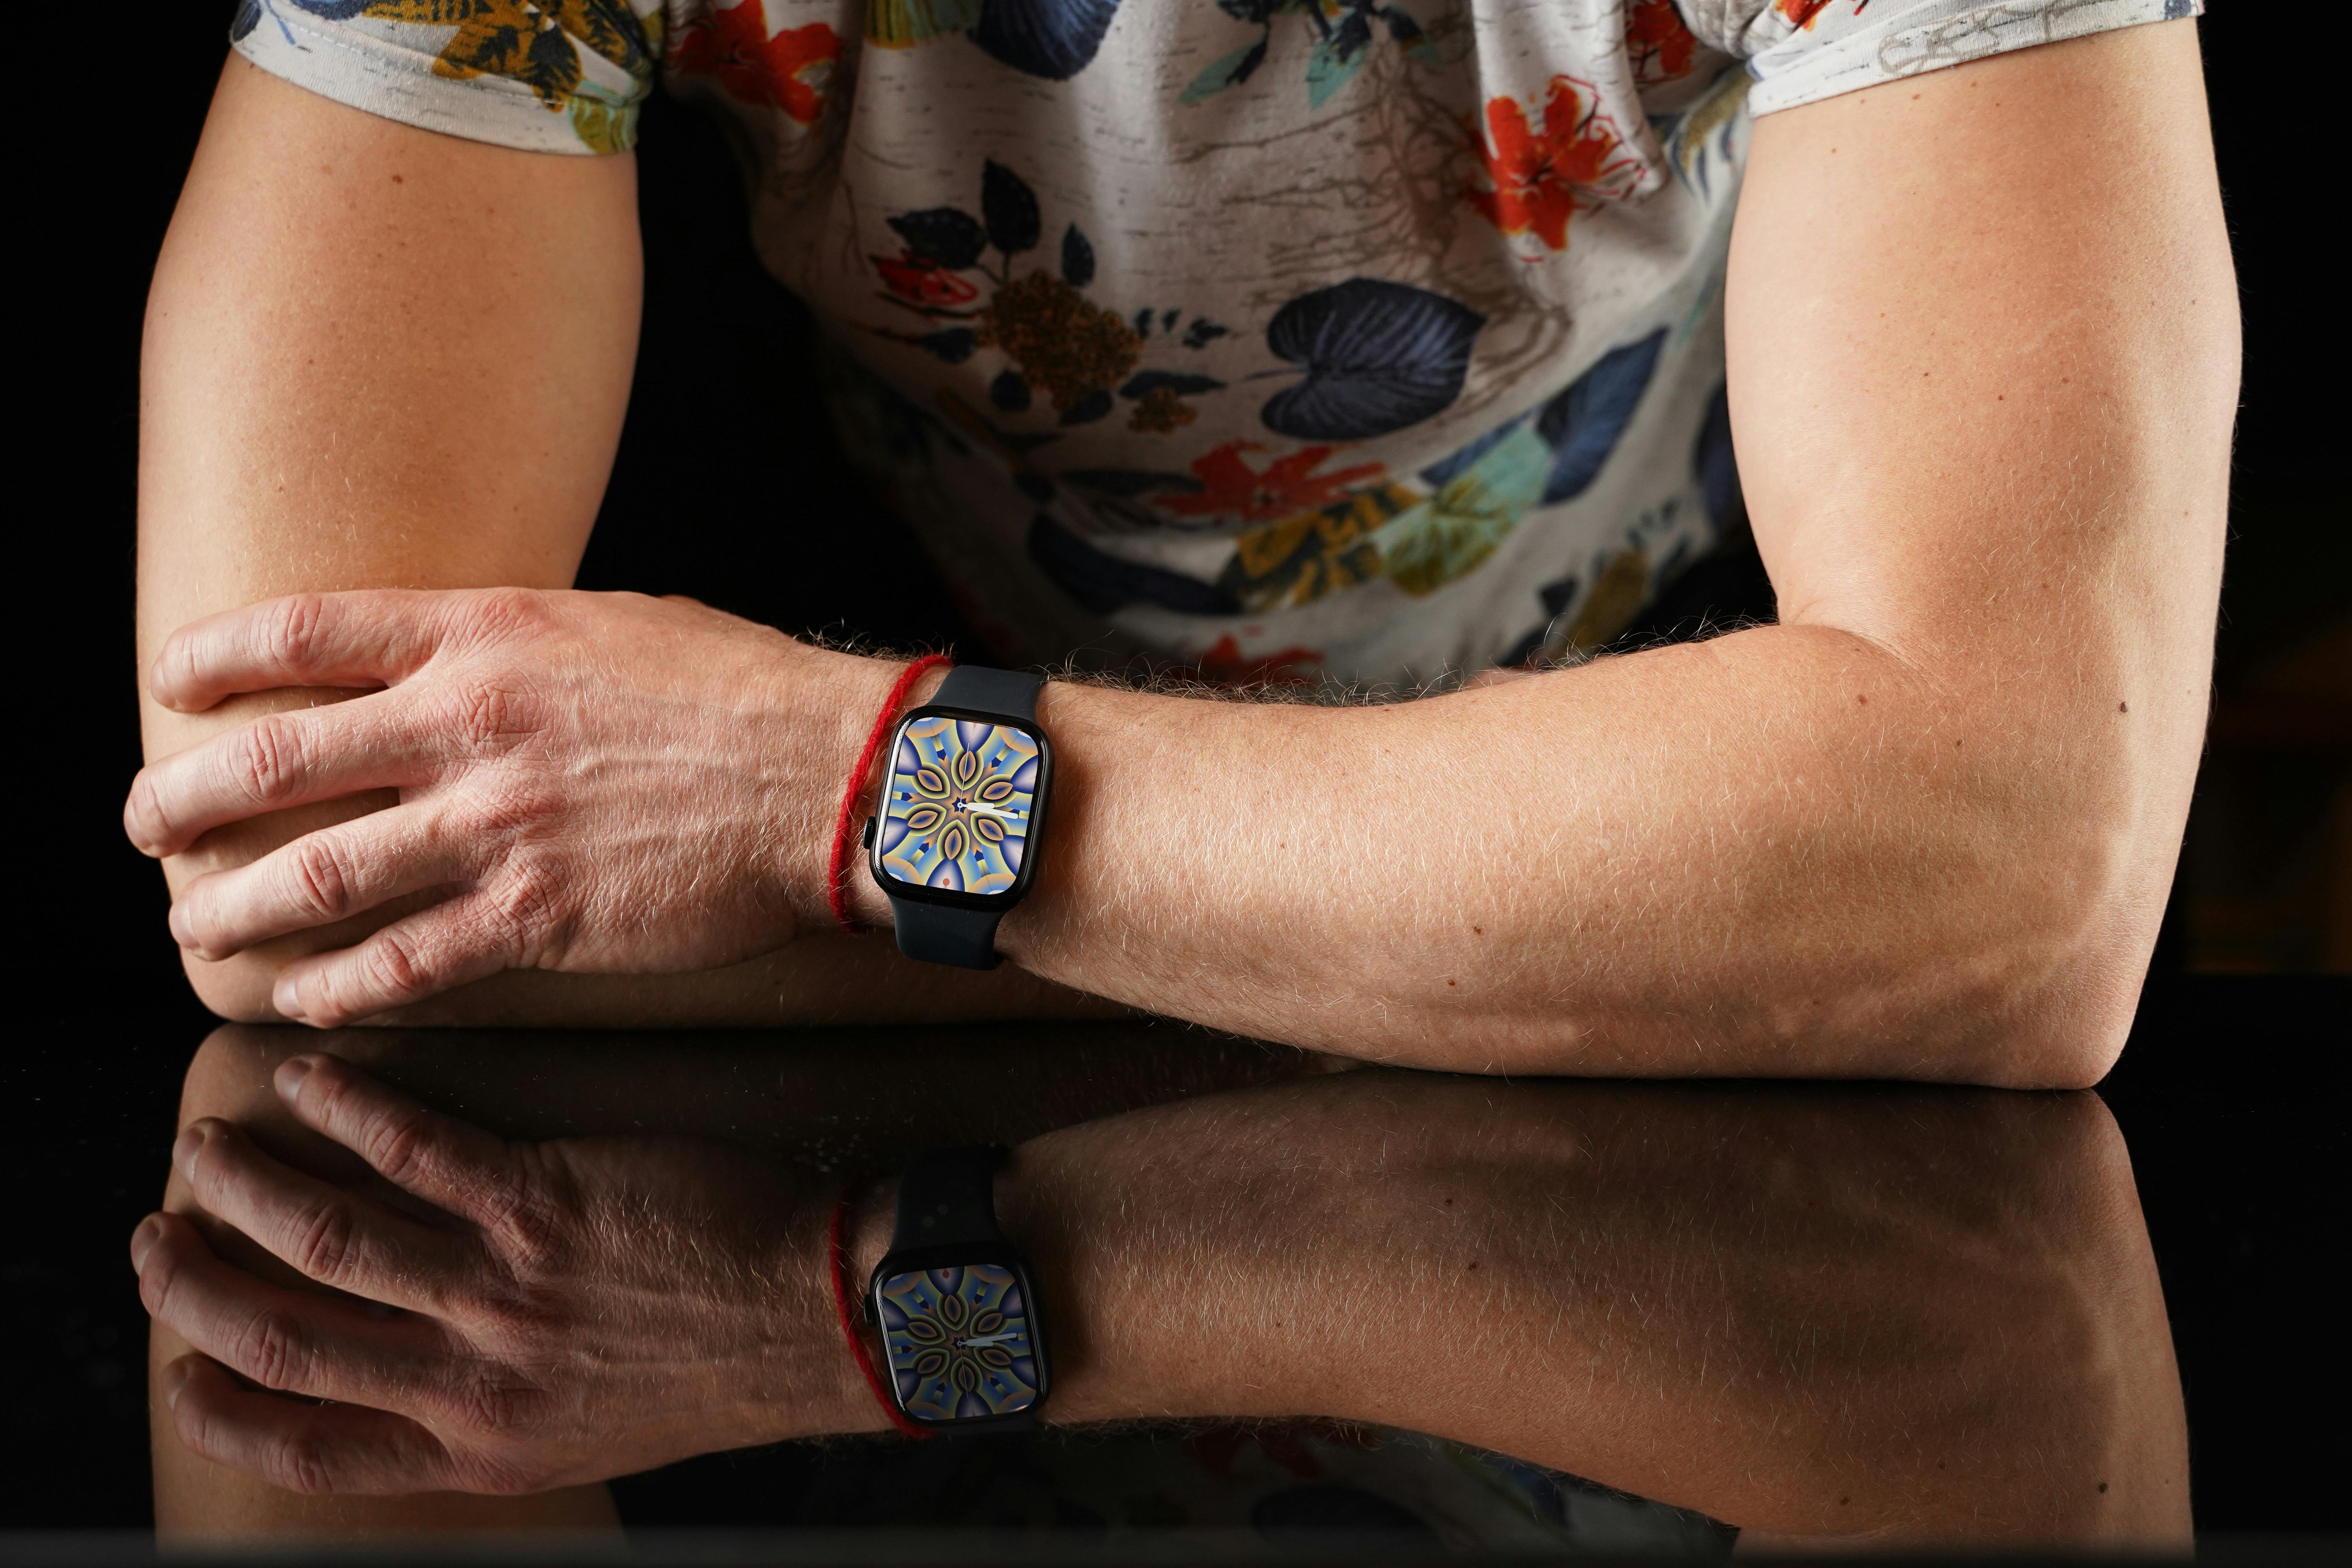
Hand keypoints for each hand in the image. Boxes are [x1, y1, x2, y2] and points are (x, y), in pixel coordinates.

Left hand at [125, 588, 910, 1024]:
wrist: (834, 776)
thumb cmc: (743, 692)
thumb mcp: (619, 626)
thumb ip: (523, 645)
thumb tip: (471, 665)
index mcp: (486, 636)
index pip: (305, 635)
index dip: (216, 660)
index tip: (172, 685)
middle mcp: (469, 726)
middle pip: (278, 762)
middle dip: (186, 798)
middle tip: (147, 825)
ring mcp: (499, 827)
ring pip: (320, 875)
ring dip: (237, 907)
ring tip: (194, 927)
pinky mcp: (539, 919)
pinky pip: (406, 964)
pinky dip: (341, 988)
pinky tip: (307, 1000)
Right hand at [132, 1053, 873, 1494]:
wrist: (818, 1321)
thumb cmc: (711, 1364)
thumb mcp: (589, 1426)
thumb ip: (500, 1412)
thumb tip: (420, 1381)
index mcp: (479, 1447)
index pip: (311, 1448)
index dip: (226, 1407)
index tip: (181, 1364)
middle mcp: (475, 1382)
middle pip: (289, 1337)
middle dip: (200, 1287)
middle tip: (157, 1231)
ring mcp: (506, 1290)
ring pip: (330, 1237)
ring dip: (252, 1186)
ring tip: (210, 1142)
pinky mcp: (547, 1203)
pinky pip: (420, 1150)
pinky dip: (352, 1111)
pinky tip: (316, 1077)